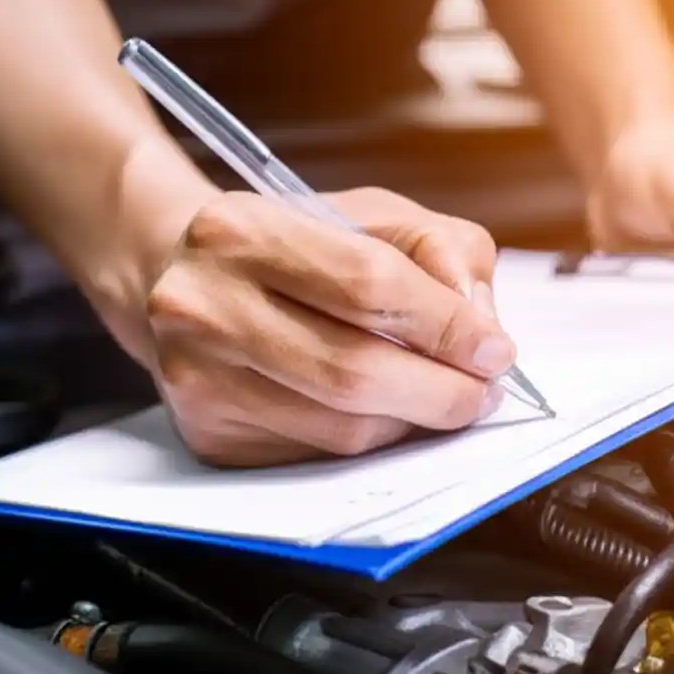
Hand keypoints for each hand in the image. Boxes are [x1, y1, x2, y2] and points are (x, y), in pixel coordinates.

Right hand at [143, 187, 513, 466]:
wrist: (178, 276)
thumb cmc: (288, 243)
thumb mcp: (367, 214)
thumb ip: (439, 250)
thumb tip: (479, 326)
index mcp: (240, 230)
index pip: (367, 285)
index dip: (446, 325)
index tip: (495, 350)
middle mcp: (203, 306)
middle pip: (353, 371)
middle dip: (441, 391)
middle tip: (483, 392)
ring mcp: (198, 379)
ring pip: (341, 430)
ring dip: (412, 425)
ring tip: (442, 400)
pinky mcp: (207, 436)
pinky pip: (318, 458)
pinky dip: (371, 445)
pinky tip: (385, 415)